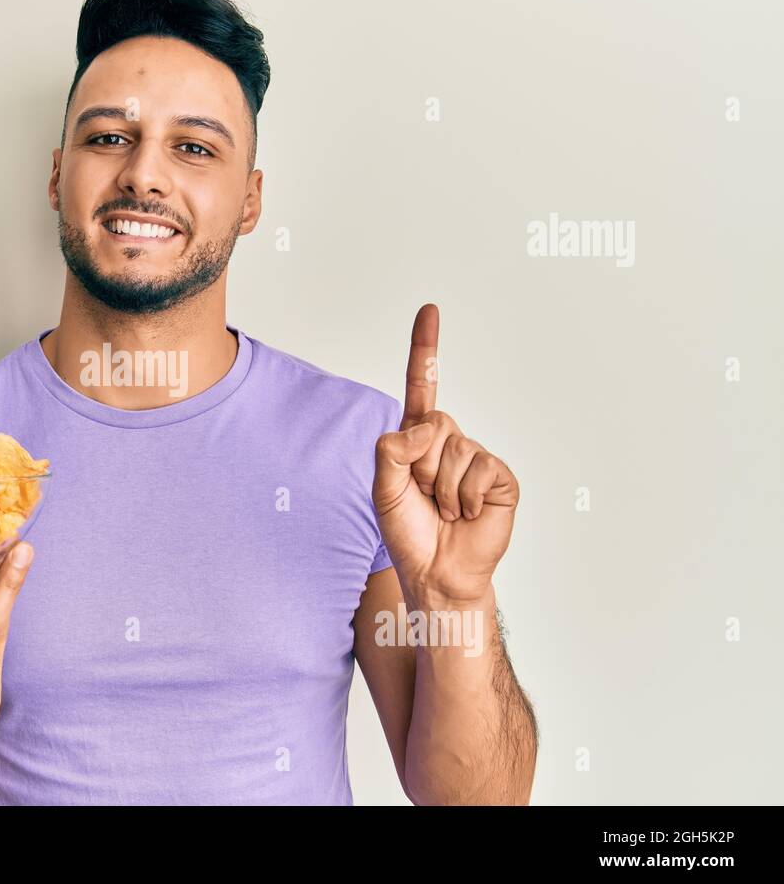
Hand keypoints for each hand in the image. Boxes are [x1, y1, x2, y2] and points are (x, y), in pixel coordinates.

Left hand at [372, 304, 518, 604]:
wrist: (438, 572)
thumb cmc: (409, 531)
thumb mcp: (384, 489)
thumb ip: (391, 451)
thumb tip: (420, 427)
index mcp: (418, 439)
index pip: (422, 387)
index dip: (425, 349)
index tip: (430, 311)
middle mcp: (448, 442)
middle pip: (434, 424)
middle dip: (422, 466)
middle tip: (426, 496)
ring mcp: (476, 458)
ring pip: (454, 451)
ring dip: (443, 488)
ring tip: (445, 510)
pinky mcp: (499, 476)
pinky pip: (479, 468)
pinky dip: (467, 496)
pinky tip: (467, 513)